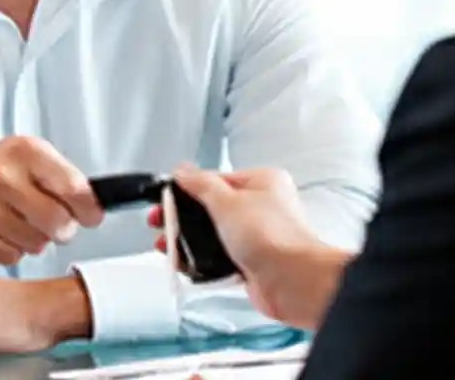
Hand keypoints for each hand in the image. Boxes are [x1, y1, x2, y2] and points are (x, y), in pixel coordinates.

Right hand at [0, 136, 103, 268]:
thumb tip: (97, 206)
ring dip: (34, 241)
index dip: (88, 209)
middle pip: (57, 222)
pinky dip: (11, 251)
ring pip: (35, 244)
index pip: (74, 187)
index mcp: (24, 150)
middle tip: (54, 225)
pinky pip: (9, 256)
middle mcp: (1, 173)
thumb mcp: (26, 158)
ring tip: (20, 225)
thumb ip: (62, 178)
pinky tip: (0, 234)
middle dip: (61, 230)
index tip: (90, 216)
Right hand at [149, 166, 348, 328]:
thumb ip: (201, 184)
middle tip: (162, 220)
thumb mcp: (226, 201)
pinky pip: (219, 258)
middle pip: (212, 208)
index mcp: (263, 183)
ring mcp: (257, 237)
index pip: (217, 179)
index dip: (189, 188)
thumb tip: (183, 171)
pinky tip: (186, 264)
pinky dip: (201, 262)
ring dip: (188, 241)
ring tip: (167, 245)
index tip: (167, 195)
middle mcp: (262, 208)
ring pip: (214, 235)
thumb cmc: (274, 238)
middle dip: (183, 217)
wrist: (292, 283)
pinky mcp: (251, 263)